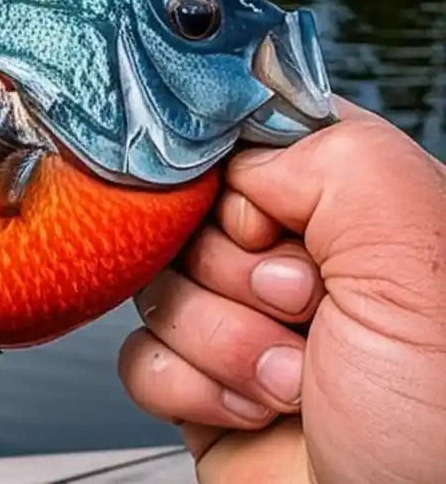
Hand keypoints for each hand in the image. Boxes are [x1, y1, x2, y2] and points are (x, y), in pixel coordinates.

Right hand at [118, 99, 445, 482]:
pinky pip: (137, 356)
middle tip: (301, 309)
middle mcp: (299, 262)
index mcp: (358, 210)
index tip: (261, 223)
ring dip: (218, 341)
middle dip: (233, 275)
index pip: (249, 144)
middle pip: (188, 217)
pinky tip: (253, 409)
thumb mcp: (416, 251)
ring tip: (292, 379)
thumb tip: (237, 163)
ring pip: (156, 288)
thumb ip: (329, 156)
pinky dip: (189, 386)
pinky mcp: (203, 386)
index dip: (236, 183)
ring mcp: (244, 325)